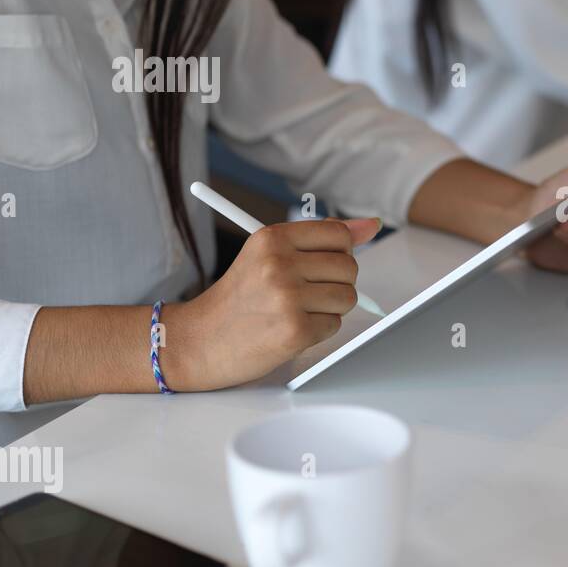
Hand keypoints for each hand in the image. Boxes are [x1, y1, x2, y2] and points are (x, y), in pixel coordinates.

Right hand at [163, 217, 380, 389]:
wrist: (198, 340)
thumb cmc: (238, 298)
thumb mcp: (268, 256)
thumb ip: (319, 238)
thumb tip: (370, 225)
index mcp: (272, 238)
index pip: (338, 234)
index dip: (340, 252)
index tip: (323, 263)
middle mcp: (279, 264)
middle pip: (349, 267)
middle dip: (335, 283)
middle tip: (304, 292)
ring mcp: (287, 298)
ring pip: (348, 297)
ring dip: (329, 308)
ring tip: (297, 310)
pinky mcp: (294, 330)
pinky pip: (334, 325)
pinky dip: (319, 330)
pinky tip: (291, 328)